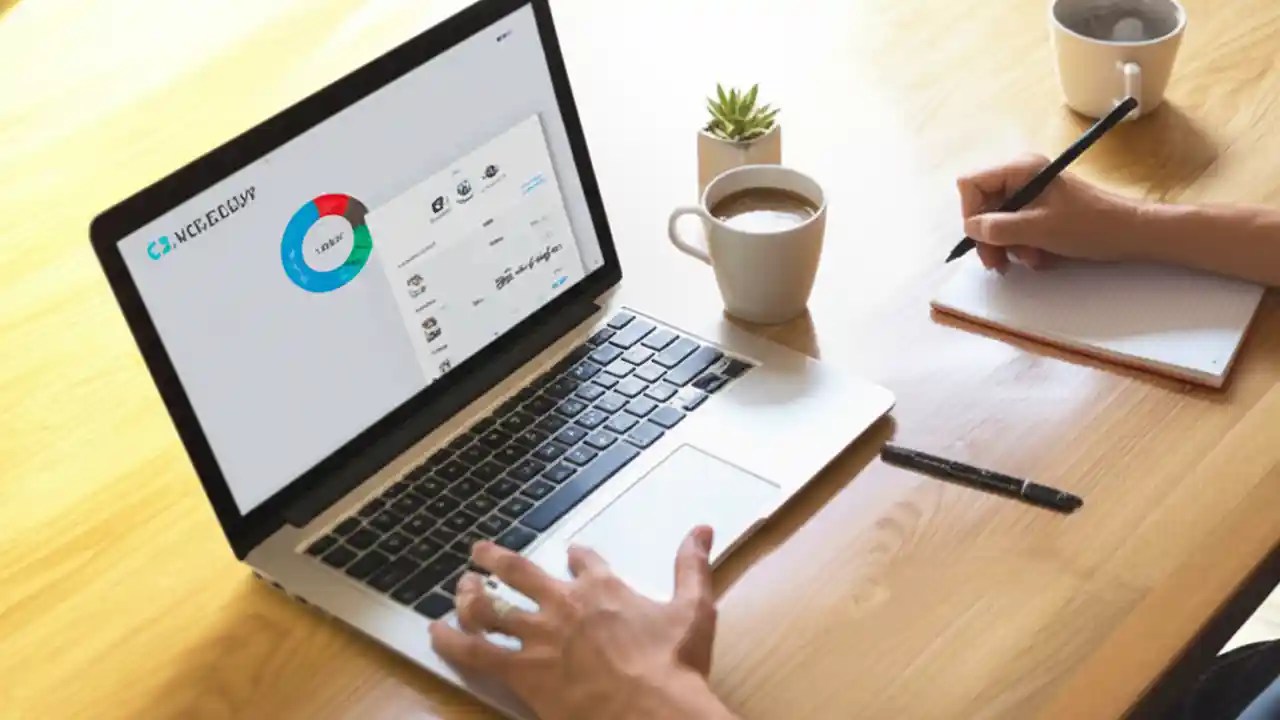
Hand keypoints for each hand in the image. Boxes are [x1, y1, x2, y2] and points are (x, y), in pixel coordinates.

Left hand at [430, 526, 734, 719]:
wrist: (650, 711)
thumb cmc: (674, 664)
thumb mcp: (694, 609)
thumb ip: (692, 566)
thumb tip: (702, 529)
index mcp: (602, 588)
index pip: (584, 560)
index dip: (577, 556)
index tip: (573, 554)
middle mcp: (563, 604)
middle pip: (519, 571)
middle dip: (496, 558)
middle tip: (480, 552)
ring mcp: (538, 636)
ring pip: (489, 606)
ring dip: (469, 594)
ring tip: (458, 587)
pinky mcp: (520, 671)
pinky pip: (475, 651)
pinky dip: (451, 640)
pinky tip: (435, 632)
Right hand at [957, 154, 1145, 271]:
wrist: (1131, 233)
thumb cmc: (1088, 225)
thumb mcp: (1037, 229)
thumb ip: (998, 228)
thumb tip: (970, 228)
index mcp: (1020, 169)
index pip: (971, 184)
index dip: (970, 213)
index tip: (982, 239)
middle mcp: (1021, 176)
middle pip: (983, 205)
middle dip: (989, 236)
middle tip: (998, 264)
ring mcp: (1032, 192)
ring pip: (998, 221)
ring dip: (1008, 245)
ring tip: (1029, 260)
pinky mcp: (1041, 208)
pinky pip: (1016, 227)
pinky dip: (1022, 245)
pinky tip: (1038, 257)